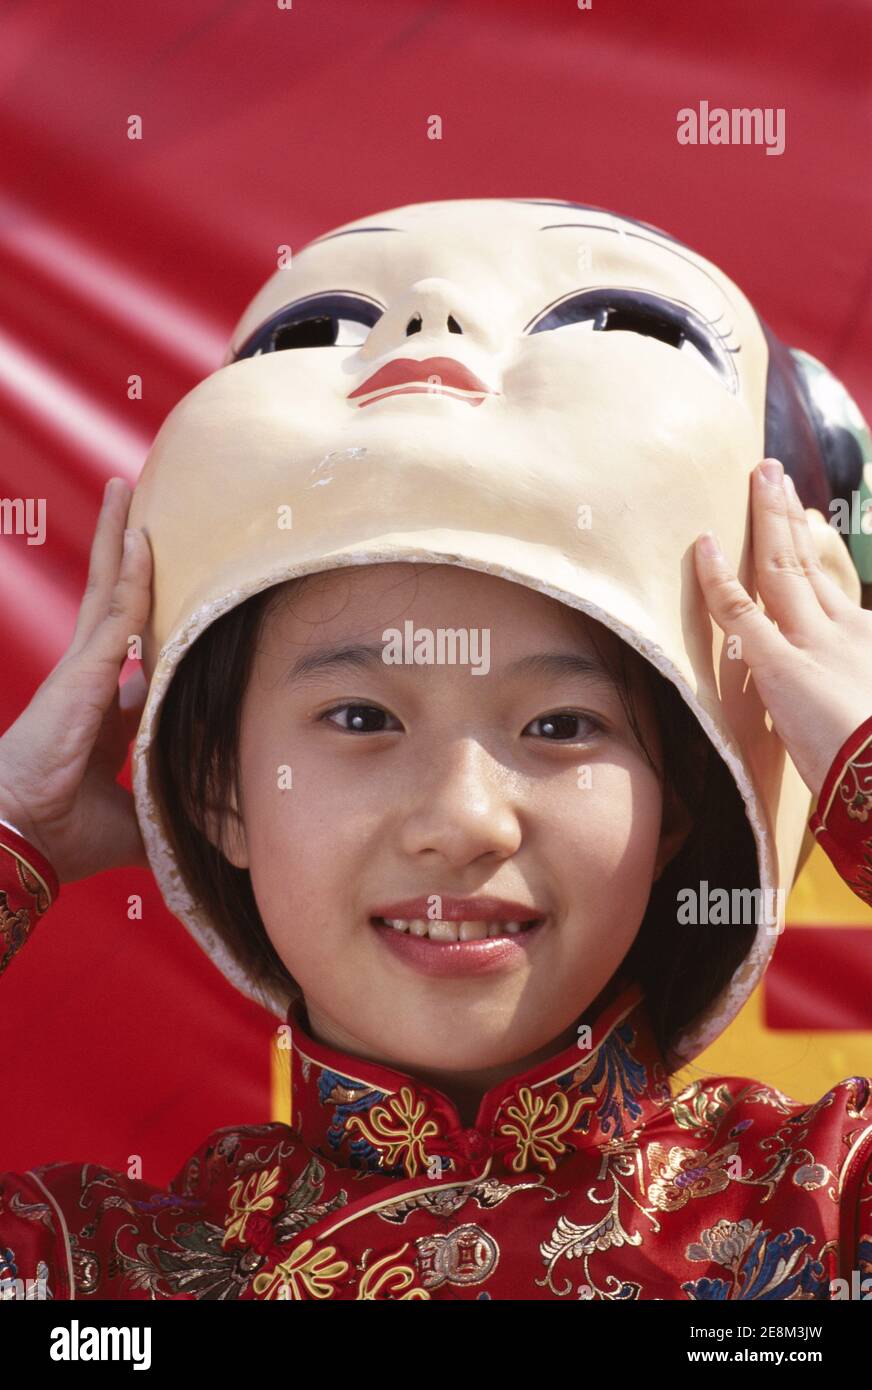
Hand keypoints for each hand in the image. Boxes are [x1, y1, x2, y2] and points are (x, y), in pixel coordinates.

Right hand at [0, 478, 151, 882]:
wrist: (25, 835)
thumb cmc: (67, 828)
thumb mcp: (137, 815)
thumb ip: (172, 810)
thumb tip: (217, 831)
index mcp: (101, 713)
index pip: (134, 659)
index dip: (154, 630)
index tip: (180, 605)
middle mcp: (90, 682)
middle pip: (111, 604)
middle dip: (123, 559)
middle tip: (137, 511)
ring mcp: (83, 670)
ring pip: (108, 590)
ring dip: (118, 540)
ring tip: (126, 492)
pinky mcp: (83, 670)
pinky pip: (115, 609)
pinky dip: (130, 572)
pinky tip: (142, 536)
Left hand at [694, 457, 871, 800]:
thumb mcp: (866, 697)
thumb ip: (853, 684)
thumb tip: (843, 698)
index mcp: (868, 640)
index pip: (831, 587)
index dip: (812, 550)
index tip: (801, 519)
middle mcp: (845, 629)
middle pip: (809, 561)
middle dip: (787, 514)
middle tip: (770, 474)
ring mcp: (813, 643)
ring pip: (783, 567)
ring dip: (767, 519)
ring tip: (757, 478)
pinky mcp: (784, 666)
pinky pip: (740, 612)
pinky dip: (718, 579)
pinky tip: (705, 546)